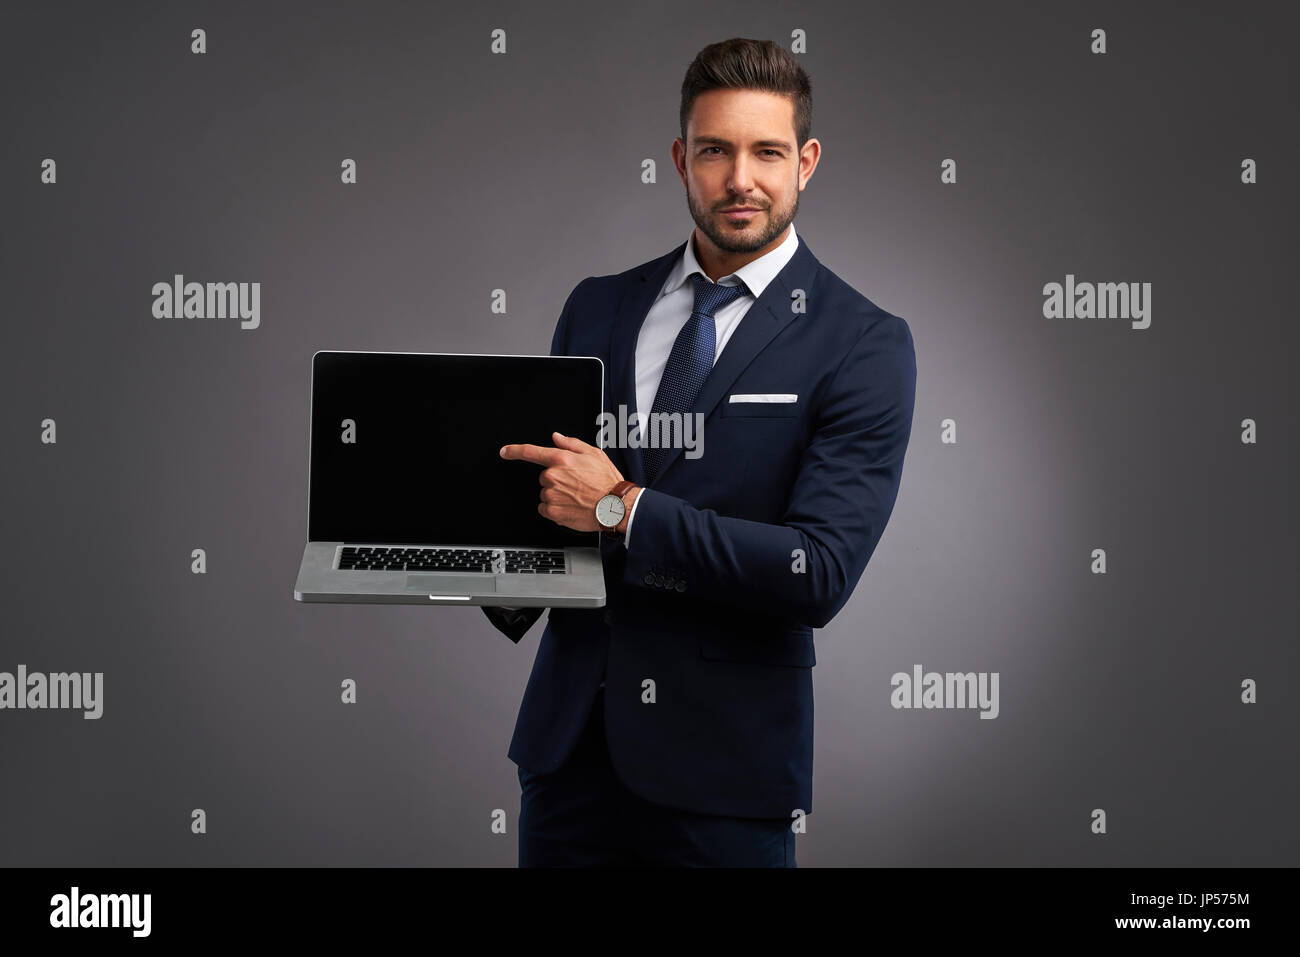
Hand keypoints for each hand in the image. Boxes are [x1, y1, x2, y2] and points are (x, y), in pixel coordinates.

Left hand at [499, 431, 622, 531]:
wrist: (614, 506)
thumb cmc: (607, 481)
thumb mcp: (594, 454)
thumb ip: (571, 444)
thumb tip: (556, 438)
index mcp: (561, 459)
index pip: (531, 452)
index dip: (514, 451)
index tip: (505, 452)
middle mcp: (553, 476)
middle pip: (544, 477)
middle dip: (556, 480)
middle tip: (575, 484)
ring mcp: (551, 495)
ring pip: (545, 493)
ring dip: (557, 495)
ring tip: (576, 496)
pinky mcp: (553, 511)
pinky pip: (545, 509)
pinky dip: (555, 509)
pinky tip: (571, 506)